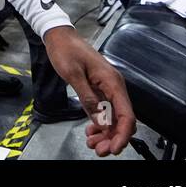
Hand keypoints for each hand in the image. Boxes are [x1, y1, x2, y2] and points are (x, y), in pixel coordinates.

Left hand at [43, 25, 135, 155]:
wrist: (59, 36)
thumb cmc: (66, 50)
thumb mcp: (73, 74)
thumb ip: (88, 98)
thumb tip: (100, 121)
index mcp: (112, 82)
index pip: (126, 114)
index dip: (123, 134)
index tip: (115, 149)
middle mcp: (114, 86)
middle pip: (121, 119)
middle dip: (113, 138)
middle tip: (98, 150)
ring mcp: (108, 89)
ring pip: (113, 118)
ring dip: (106, 134)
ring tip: (92, 144)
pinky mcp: (100, 90)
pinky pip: (105, 112)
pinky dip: (100, 124)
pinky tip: (91, 131)